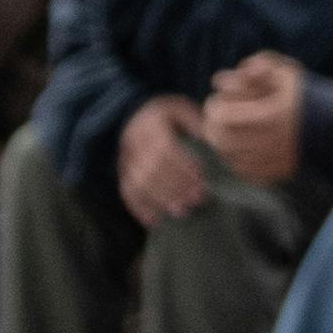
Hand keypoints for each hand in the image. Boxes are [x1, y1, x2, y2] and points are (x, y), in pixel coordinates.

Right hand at [117, 92, 211, 227]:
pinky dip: (138, 209)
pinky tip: (154, 222)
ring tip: (183, 211)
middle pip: (151, 168)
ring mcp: (124, 157)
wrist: (138, 113)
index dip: (183, 165)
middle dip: (177, 186)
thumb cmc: (170, 116)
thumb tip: (211, 143)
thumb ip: (198, 124)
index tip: (203, 177)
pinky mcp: (121, 171)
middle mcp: (133, 139)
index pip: (164, 147)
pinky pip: (125, 192)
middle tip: (200, 198)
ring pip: (137, 182)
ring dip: (161, 199)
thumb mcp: (185, 110)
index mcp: (151, 121)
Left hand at [199, 50, 304, 185]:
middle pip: (219, 140)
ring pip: (229, 157)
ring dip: (222, 143)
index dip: (214, 106)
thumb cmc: (309, 96)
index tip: (219, 100)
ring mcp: (271, 161)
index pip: (220, 115)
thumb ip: (255, 66)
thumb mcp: (286, 72)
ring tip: (228, 131)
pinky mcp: (277, 173)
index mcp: (268, 115)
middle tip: (218, 117)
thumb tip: (223, 80)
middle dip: (213, 126)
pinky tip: (242, 148)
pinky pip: (245, 172)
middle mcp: (268, 142)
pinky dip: (237, 160)